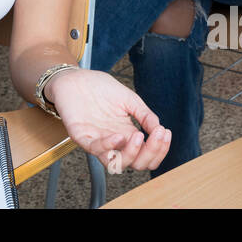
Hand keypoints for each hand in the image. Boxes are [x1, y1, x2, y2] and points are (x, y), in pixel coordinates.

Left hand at [45, 69, 170, 172]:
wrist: (76, 77)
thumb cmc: (100, 88)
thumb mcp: (129, 99)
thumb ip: (144, 115)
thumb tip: (160, 130)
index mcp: (127, 135)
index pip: (146, 155)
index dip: (159, 149)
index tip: (165, 132)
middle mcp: (114, 142)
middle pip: (136, 164)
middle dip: (151, 153)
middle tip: (157, 134)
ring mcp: (98, 141)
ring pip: (116, 164)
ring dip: (131, 154)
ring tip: (139, 136)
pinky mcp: (81, 136)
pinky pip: (95, 150)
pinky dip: (108, 146)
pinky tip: (119, 136)